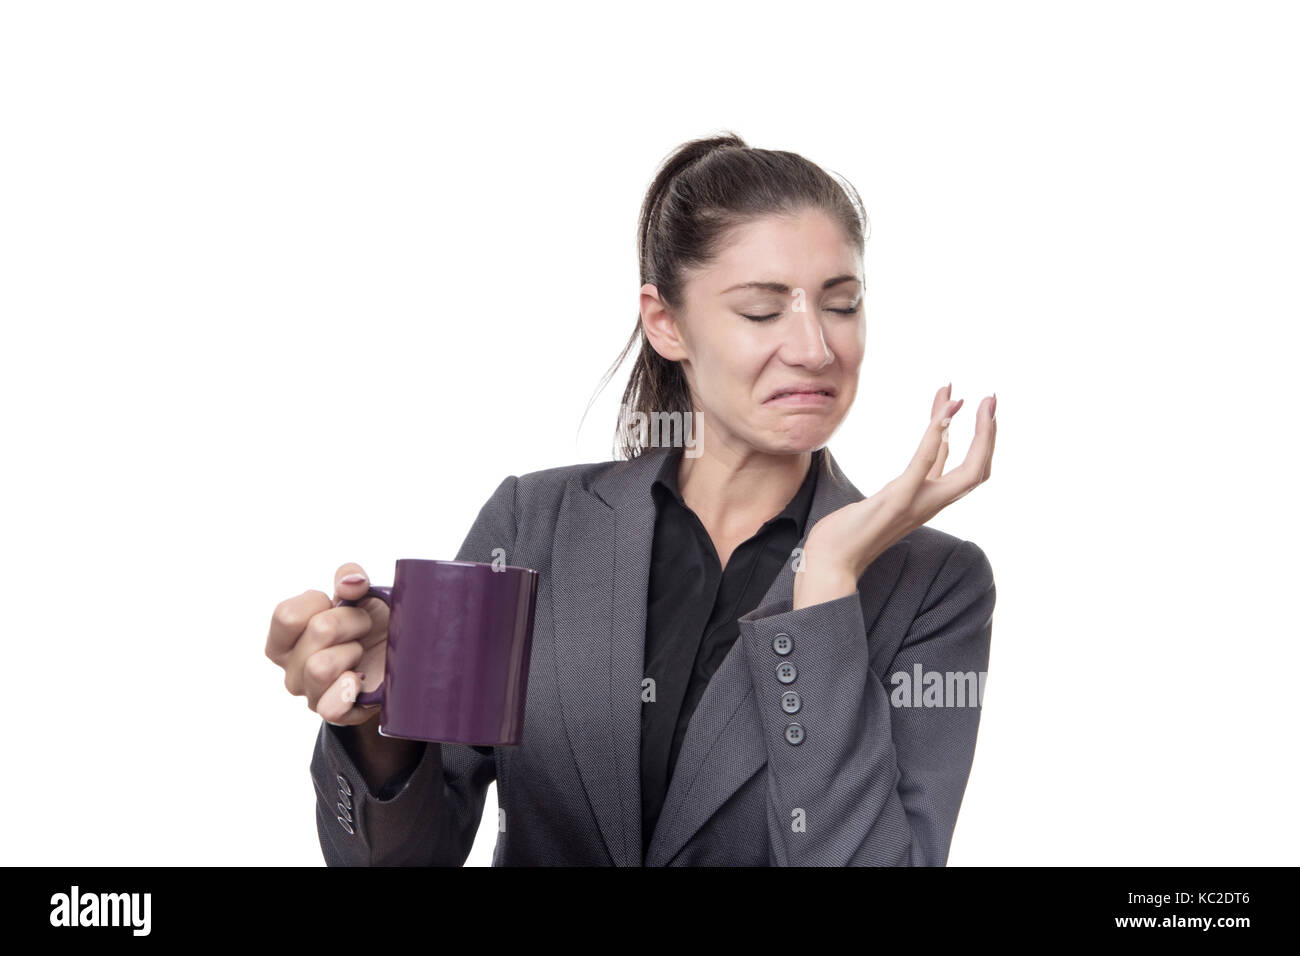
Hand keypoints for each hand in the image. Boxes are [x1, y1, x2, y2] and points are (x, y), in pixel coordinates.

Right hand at [265, 563, 388, 725]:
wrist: (397, 661)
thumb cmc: (369, 625)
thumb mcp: (360, 595)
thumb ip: (350, 579)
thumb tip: (351, 582)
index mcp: (285, 639)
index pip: (286, 615)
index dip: (320, 602)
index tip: (341, 603)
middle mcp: (291, 669)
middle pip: (318, 632)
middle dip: (351, 621)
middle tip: (364, 627)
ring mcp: (311, 694)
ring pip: (321, 667)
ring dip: (352, 651)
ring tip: (361, 652)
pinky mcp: (335, 713)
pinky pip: (331, 709)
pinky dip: (347, 691)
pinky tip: (359, 679)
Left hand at [793, 384, 996, 608]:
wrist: (829, 562)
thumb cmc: (853, 528)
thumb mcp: (893, 492)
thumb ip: (920, 473)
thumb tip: (941, 441)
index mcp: (930, 501)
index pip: (970, 469)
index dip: (982, 440)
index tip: (981, 405)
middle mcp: (930, 504)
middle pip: (979, 471)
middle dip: (990, 434)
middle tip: (992, 398)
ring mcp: (917, 504)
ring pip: (967, 473)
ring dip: (977, 435)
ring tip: (976, 400)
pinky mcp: (896, 500)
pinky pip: (923, 466)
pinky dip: (935, 438)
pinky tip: (942, 413)